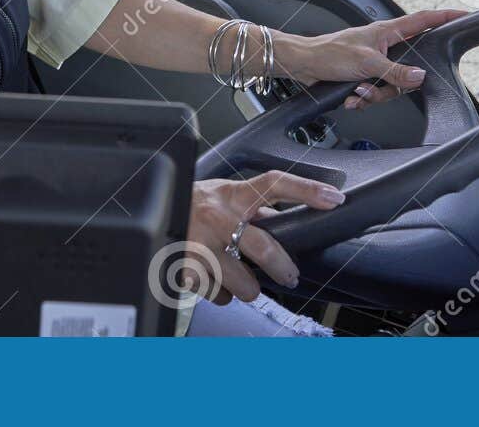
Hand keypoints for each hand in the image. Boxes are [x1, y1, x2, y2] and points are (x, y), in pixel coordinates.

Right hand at [182, 170, 344, 303]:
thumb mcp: (223, 195)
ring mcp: (201, 243)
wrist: (145, 212)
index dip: (306, 189)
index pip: (274, 184)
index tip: (333, 198)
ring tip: (235, 275)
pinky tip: (212, 278)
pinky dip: (220, 293)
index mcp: (232, 195)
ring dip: (246, 287)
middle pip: (265, 248)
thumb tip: (285, 219)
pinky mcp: (186, 268)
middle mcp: (218, 217)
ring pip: (244, 284)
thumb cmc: (192, 205)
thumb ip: (253, 206)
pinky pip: (218, 295)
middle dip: (283, 269)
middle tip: (288, 275)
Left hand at [279, 7, 466, 108]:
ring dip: (374, 94)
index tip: (465, 16)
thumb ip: (396, 72)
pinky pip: (376, 94)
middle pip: (409, 68)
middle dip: (394, 84)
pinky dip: (364, 99)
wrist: (302, 65)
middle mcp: (384, 46)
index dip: (445, 18)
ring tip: (357, 90)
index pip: (424, 21)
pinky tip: (351, 97)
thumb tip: (420, 77)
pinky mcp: (364, 77)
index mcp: (388, 32)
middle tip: (378, 85)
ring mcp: (374, 62)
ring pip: (392, 86)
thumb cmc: (328, 53)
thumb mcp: (368, 63)